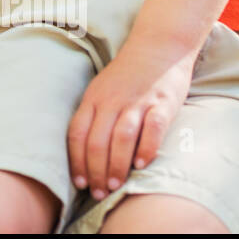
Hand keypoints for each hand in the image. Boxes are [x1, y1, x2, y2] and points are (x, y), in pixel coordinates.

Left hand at [66, 43, 194, 198]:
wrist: (158, 45)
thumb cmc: (127, 75)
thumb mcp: (101, 90)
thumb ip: (94, 117)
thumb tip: (85, 154)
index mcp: (93, 98)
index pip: (77, 133)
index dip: (76, 160)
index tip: (78, 182)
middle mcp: (111, 101)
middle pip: (97, 140)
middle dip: (95, 171)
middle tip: (98, 193)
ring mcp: (137, 101)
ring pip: (121, 137)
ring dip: (116, 165)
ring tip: (114, 186)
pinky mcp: (162, 103)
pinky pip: (152, 128)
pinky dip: (146, 148)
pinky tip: (142, 165)